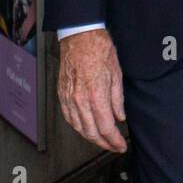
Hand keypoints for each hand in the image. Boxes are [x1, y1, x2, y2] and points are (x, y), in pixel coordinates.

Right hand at [57, 28, 126, 151]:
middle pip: (91, 132)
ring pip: (78, 127)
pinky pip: (68, 117)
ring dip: (90, 137)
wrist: (79, 36)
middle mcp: (80, 100)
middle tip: (113, 146)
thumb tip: (120, 117)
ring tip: (101, 140)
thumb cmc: (99, 50)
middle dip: (104, 143)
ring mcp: (68, 98)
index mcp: (96, 96)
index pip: (106, 128)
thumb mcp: (117, 75)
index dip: (114, 141)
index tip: (121, 146)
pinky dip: (77, 127)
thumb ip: (117, 100)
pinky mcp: (61, 94)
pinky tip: (84, 128)